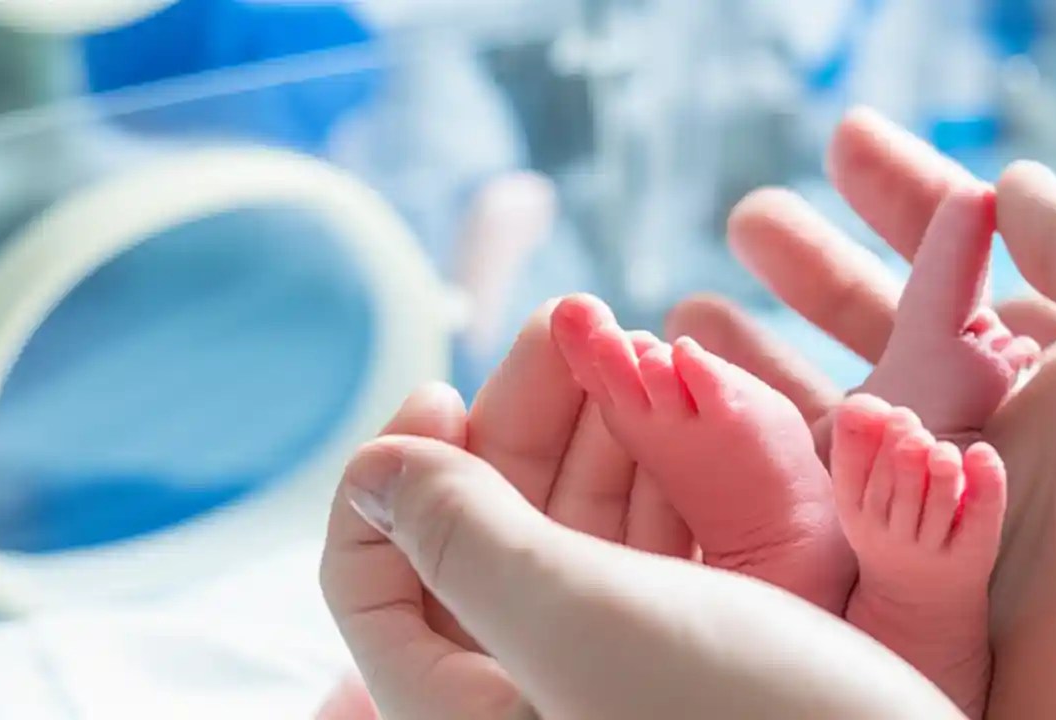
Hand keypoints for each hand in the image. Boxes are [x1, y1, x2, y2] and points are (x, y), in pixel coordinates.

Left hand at [318, 303, 691, 717]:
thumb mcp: (578, 621)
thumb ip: (461, 537)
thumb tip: (372, 470)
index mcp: (463, 715)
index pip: (367, 585)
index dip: (390, 479)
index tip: (442, 394)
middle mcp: (526, 699)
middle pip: (478, 538)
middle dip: (517, 426)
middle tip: (567, 326)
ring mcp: (611, 679)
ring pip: (568, 535)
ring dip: (592, 439)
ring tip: (627, 356)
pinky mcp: (687, 660)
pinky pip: (642, 556)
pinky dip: (651, 484)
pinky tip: (673, 423)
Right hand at [669, 108, 1055, 716]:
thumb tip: (1009, 185)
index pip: (978, 271)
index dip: (907, 200)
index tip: (843, 144)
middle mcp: (1003, 447)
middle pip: (888, 339)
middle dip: (816, 276)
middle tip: (750, 221)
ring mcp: (944, 524)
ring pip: (831, 425)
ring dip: (761, 362)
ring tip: (689, 310)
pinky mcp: (892, 593)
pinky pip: (806, 507)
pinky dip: (745, 447)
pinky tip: (692, 397)